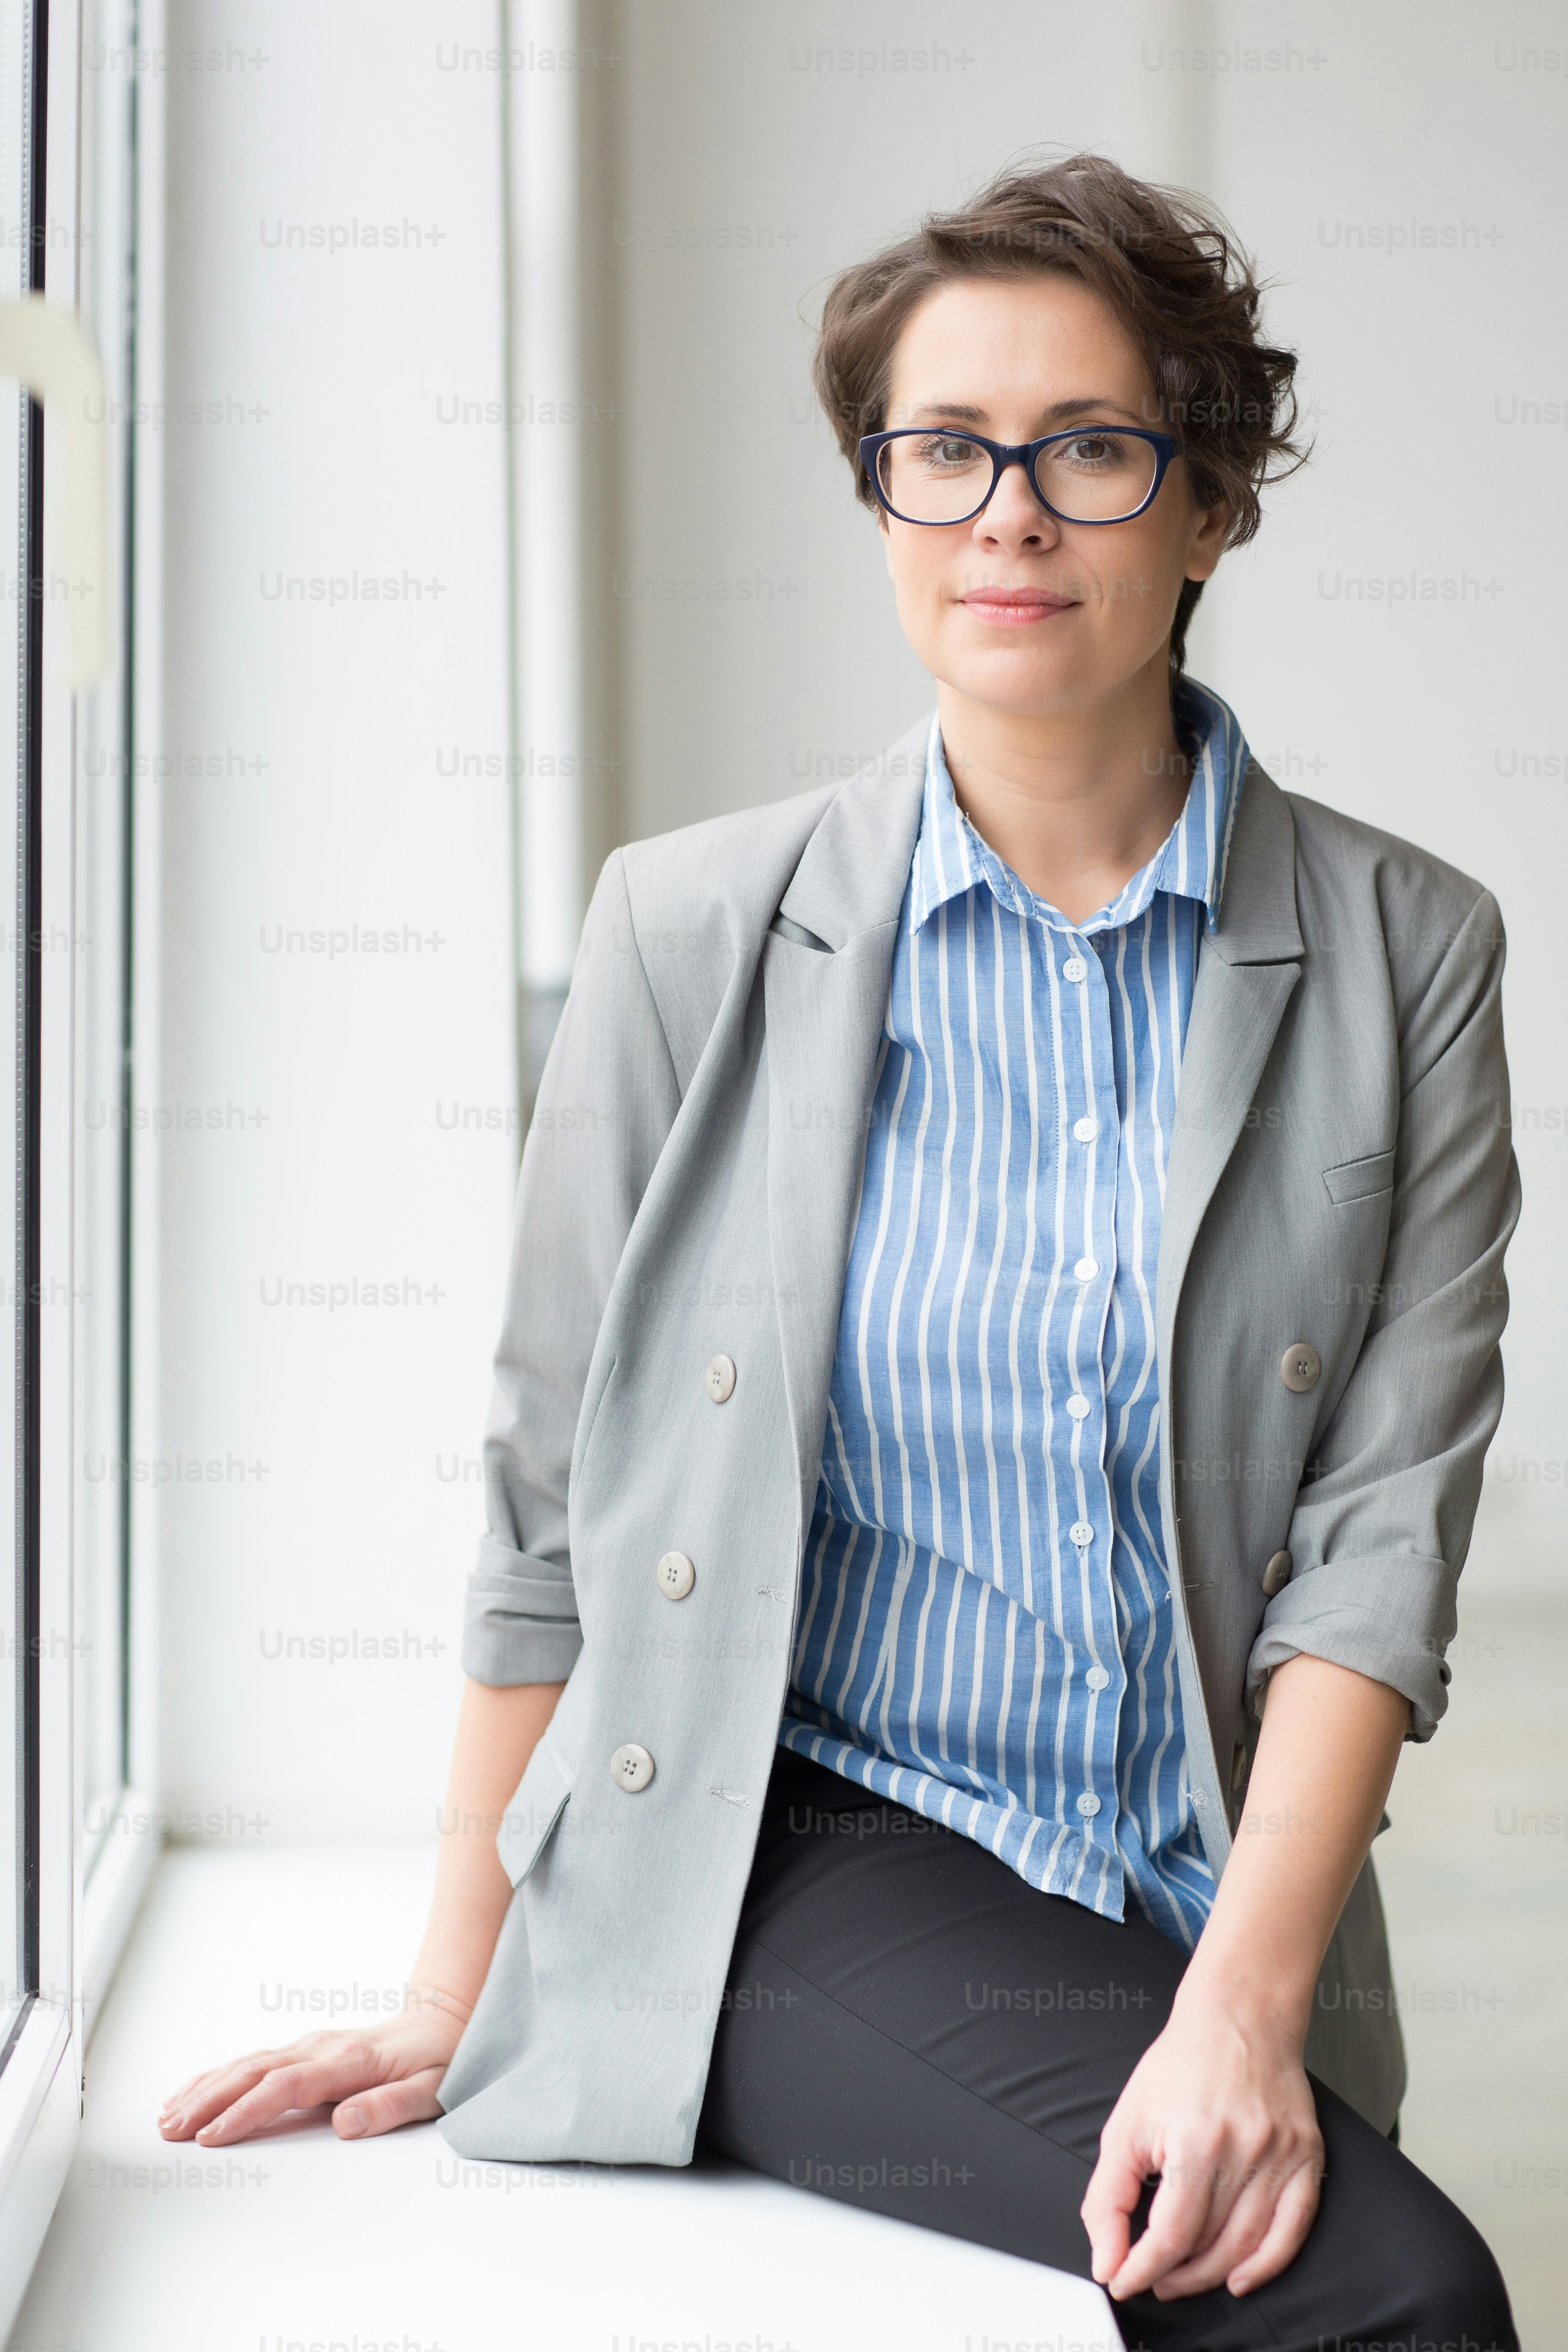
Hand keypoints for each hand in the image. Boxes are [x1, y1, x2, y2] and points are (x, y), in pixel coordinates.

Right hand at [157, 1985, 470, 2145]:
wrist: (444, 2021)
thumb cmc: (439, 2061)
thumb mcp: (431, 2090)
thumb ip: (390, 2107)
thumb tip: (346, 2124)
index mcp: (348, 2061)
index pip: (285, 2086)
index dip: (246, 2111)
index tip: (213, 2136)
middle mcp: (321, 2048)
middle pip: (254, 2072)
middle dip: (209, 2101)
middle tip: (170, 2130)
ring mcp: (310, 2045)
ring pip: (247, 2064)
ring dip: (206, 2089)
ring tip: (167, 2116)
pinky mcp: (304, 2049)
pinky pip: (253, 2061)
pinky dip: (218, 2075)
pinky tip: (192, 2091)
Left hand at [1079, 1989, 1323, 2302]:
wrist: (1238, 2017)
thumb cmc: (1181, 2065)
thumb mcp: (1125, 2123)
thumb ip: (1107, 2196)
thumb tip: (1106, 2259)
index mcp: (1194, 2140)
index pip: (1169, 2235)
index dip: (1140, 2269)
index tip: (1122, 2279)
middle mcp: (1244, 2150)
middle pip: (1208, 2245)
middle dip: (1172, 2275)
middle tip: (1152, 2279)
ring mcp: (1282, 2155)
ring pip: (1246, 2246)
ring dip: (1211, 2275)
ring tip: (1183, 2277)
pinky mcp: (1307, 2156)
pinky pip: (1293, 2230)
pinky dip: (1267, 2265)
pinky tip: (1240, 2277)